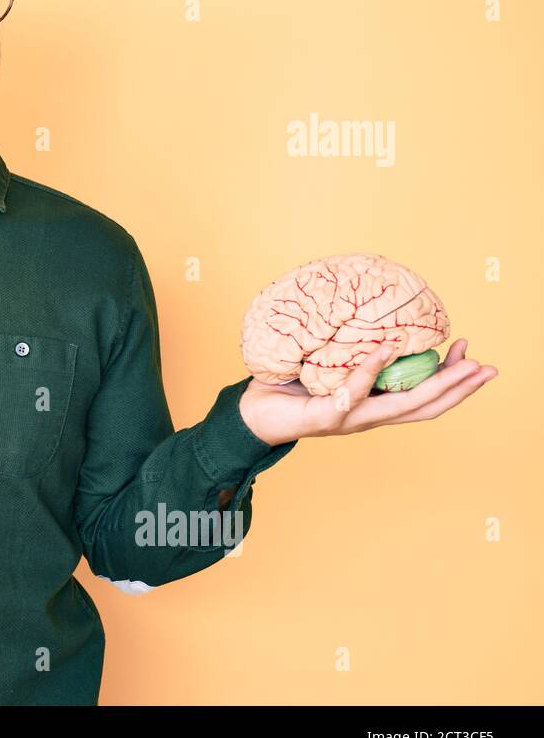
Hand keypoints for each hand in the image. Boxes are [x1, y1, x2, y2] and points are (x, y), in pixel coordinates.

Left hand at [238, 338, 497, 445]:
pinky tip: (387, 347)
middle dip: (460, 387)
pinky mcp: (326, 418)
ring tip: (457, 360)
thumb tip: (370, 318)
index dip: (450, 382)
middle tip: (487, 366)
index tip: (469, 354)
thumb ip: (349, 352)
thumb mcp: (327, 368)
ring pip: (402, 406)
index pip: (421, 398)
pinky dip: (372, 369)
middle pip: (425, 407)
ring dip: (435, 383)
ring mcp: (349, 420)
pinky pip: (354, 392)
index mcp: (371, 407)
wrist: (250, 415)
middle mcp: (367, 417)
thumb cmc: (287, 388)